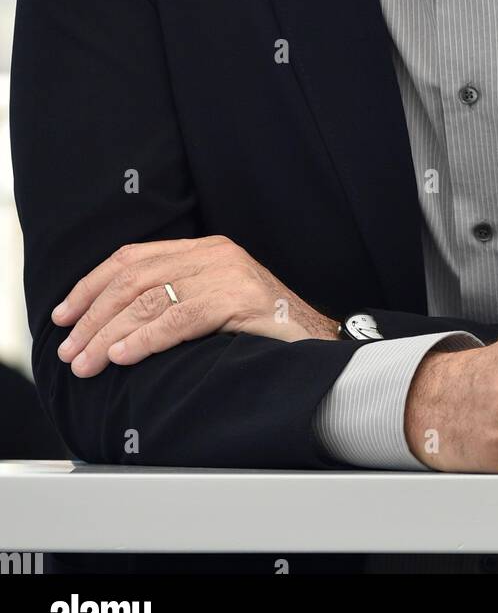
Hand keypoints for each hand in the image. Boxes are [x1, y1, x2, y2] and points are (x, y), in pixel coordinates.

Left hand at [51, 236, 339, 376]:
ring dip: (110, 333)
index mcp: (204, 249)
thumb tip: (113, 327)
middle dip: (93, 315)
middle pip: (134, 277)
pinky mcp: (240, 298)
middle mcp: (214, 253)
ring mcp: (228, 273)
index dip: (91, 285)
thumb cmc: (263, 332)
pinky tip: (123, 356)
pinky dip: (145, 339)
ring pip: (150, 298)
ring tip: (88, 362)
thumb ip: (174, 303)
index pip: (133, 257)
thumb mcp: (213, 307)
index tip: (63, 314)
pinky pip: (179, 317)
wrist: (318, 343)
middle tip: (70, 350)